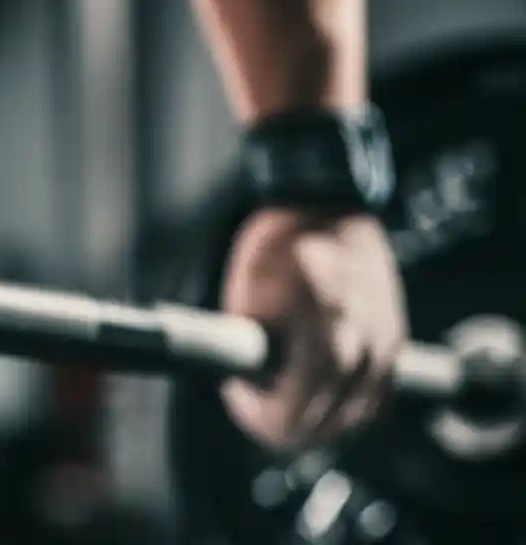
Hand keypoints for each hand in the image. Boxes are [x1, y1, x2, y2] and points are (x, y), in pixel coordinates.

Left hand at [220, 208, 406, 450]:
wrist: (323, 204)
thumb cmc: (275, 248)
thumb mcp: (245, 303)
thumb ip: (252, 358)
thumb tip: (252, 396)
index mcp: (322, 337)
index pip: (290, 416)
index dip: (254, 417)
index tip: (234, 393)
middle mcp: (363, 347)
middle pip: (325, 426)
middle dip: (284, 425)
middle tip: (253, 403)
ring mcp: (387, 345)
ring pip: (356, 418)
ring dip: (319, 422)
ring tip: (284, 401)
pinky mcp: (397, 339)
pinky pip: (377, 397)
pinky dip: (348, 407)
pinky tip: (320, 398)